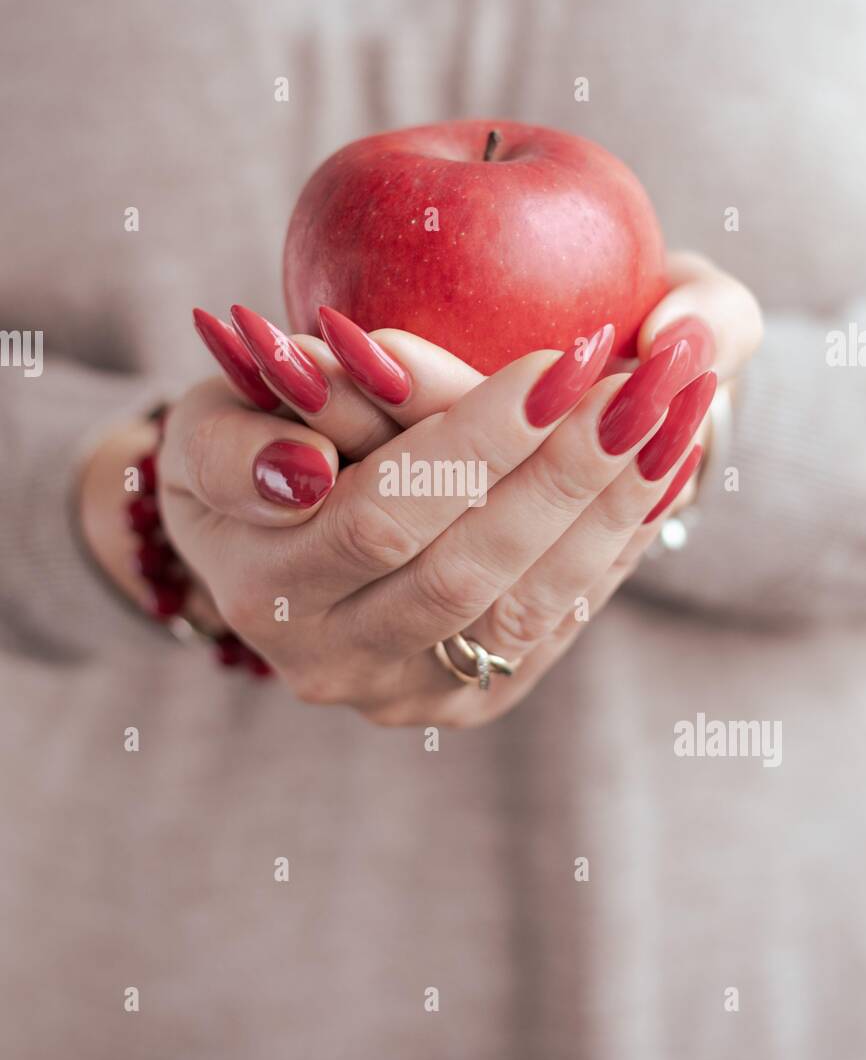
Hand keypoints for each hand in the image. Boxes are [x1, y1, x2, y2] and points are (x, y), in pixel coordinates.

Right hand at [155, 316, 712, 725]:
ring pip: (523, 609)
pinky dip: (614, 546)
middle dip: (565, 473)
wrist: (282, 542)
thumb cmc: (252, 442)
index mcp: (259, 585)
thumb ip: (231, 444)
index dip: (473, 448)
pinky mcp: (471, 694)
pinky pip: (556, 624)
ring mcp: (406, 689)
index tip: (558, 365)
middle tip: (646, 384)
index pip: (379, 518)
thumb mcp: (213, 418)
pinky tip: (662, 472)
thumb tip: (306, 470)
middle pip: (464, 572)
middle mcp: (330, 659)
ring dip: (611, 512)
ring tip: (677, 418)